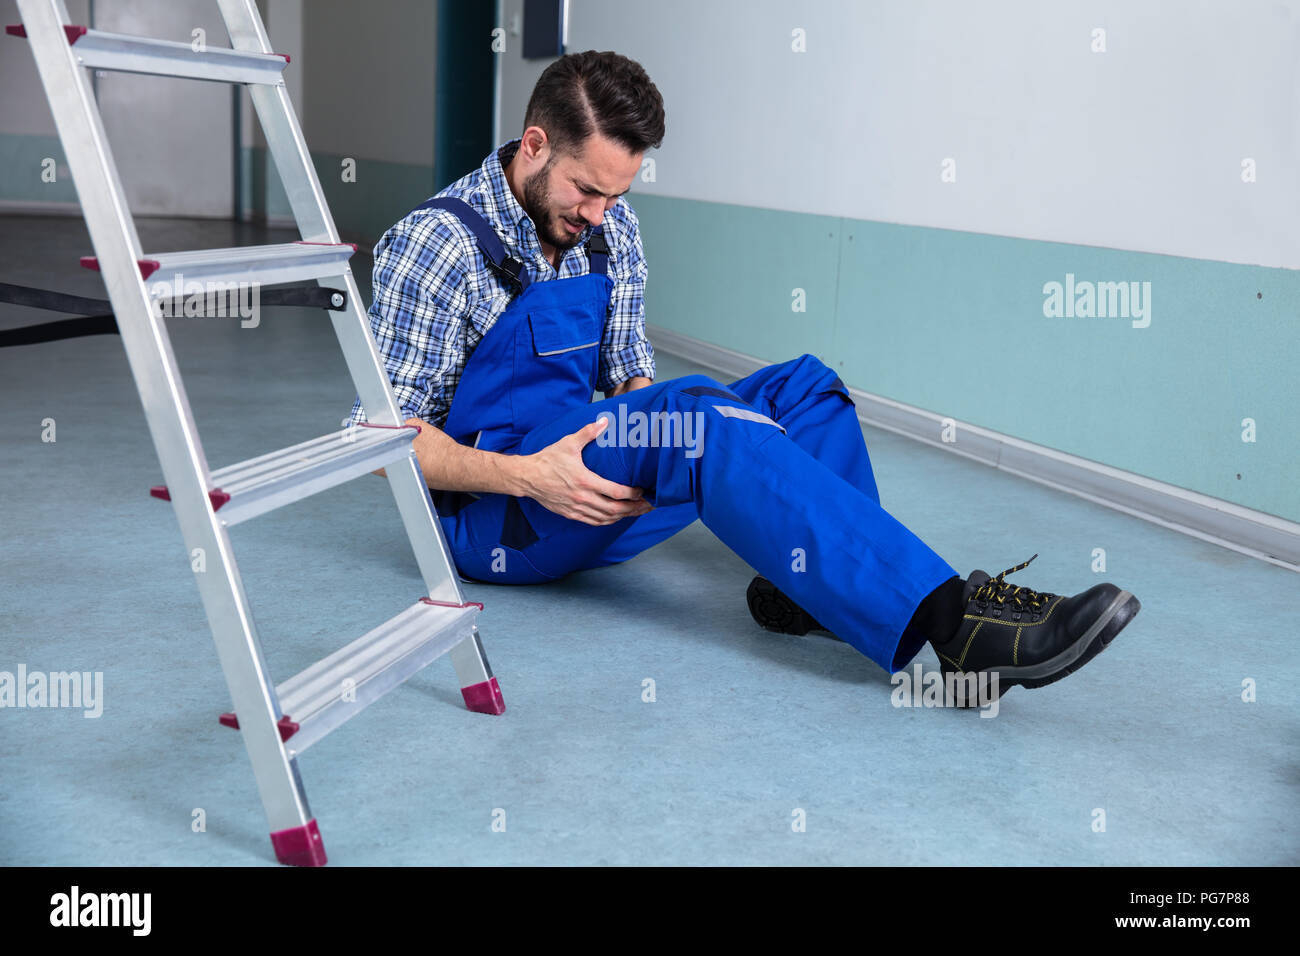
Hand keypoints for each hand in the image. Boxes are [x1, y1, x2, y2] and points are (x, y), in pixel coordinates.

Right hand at [519, 418, 653, 525]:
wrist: (527, 477)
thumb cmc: (548, 460)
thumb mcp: (569, 443)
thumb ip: (588, 432)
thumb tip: (604, 421)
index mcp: (585, 481)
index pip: (616, 492)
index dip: (633, 494)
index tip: (642, 490)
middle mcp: (583, 498)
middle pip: (615, 509)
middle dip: (634, 508)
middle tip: (647, 505)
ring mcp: (577, 508)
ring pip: (606, 518)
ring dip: (624, 516)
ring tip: (637, 512)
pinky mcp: (571, 514)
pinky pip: (594, 522)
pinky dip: (608, 521)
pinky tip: (617, 518)